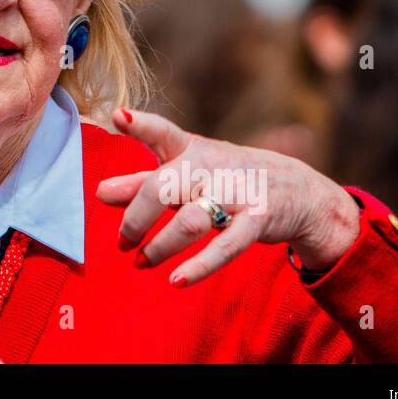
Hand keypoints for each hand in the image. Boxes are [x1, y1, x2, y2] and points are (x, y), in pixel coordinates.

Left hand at [95, 109, 361, 286]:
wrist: (297, 189)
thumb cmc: (226, 178)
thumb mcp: (186, 173)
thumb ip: (143, 182)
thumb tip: (100, 193)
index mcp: (191, 150)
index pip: (163, 133)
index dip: (141, 125)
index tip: (119, 117)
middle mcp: (211, 167)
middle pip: (164, 186)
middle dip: (137, 217)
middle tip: (122, 241)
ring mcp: (236, 193)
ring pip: (190, 220)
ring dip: (160, 246)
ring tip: (139, 261)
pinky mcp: (257, 221)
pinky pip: (226, 247)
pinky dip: (199, 266)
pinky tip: (176, 281)